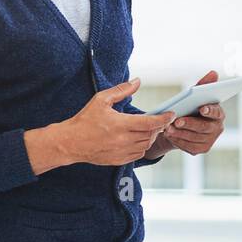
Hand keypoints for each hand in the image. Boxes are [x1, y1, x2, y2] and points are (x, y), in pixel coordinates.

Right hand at [56, 78, 175, 165]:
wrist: (70, 142)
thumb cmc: (84, 120)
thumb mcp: (101, 99)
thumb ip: (121, 90)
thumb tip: (137, 81)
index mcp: (120, 124)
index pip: (150, 123)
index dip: (163, 118)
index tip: (171, 114)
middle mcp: (122, 140)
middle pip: (150, 134)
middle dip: (157, 126)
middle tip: (157, 120)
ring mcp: (121, 152)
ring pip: (146, 145)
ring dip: (150, 136)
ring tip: (146, 128)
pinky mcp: (118, 160)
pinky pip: (138, 154)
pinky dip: (142, 146)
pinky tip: (136, 139)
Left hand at [162, 70, 225, 155]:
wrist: (183, 127)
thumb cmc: (191, 107)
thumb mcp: (196, 95)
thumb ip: (204, 84)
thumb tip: (214, 72)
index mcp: (219, 114)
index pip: (217, 113)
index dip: (210, 111)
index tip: (201, 108)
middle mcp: (217, 129)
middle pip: (204, 128)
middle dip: (190, 124)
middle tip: (177, 121)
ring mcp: (210, 141)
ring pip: (194, 138)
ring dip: (180, 133)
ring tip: (168, 128)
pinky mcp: (200, 150)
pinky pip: (188, 146)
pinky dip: (178, 140)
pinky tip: (170, 135)